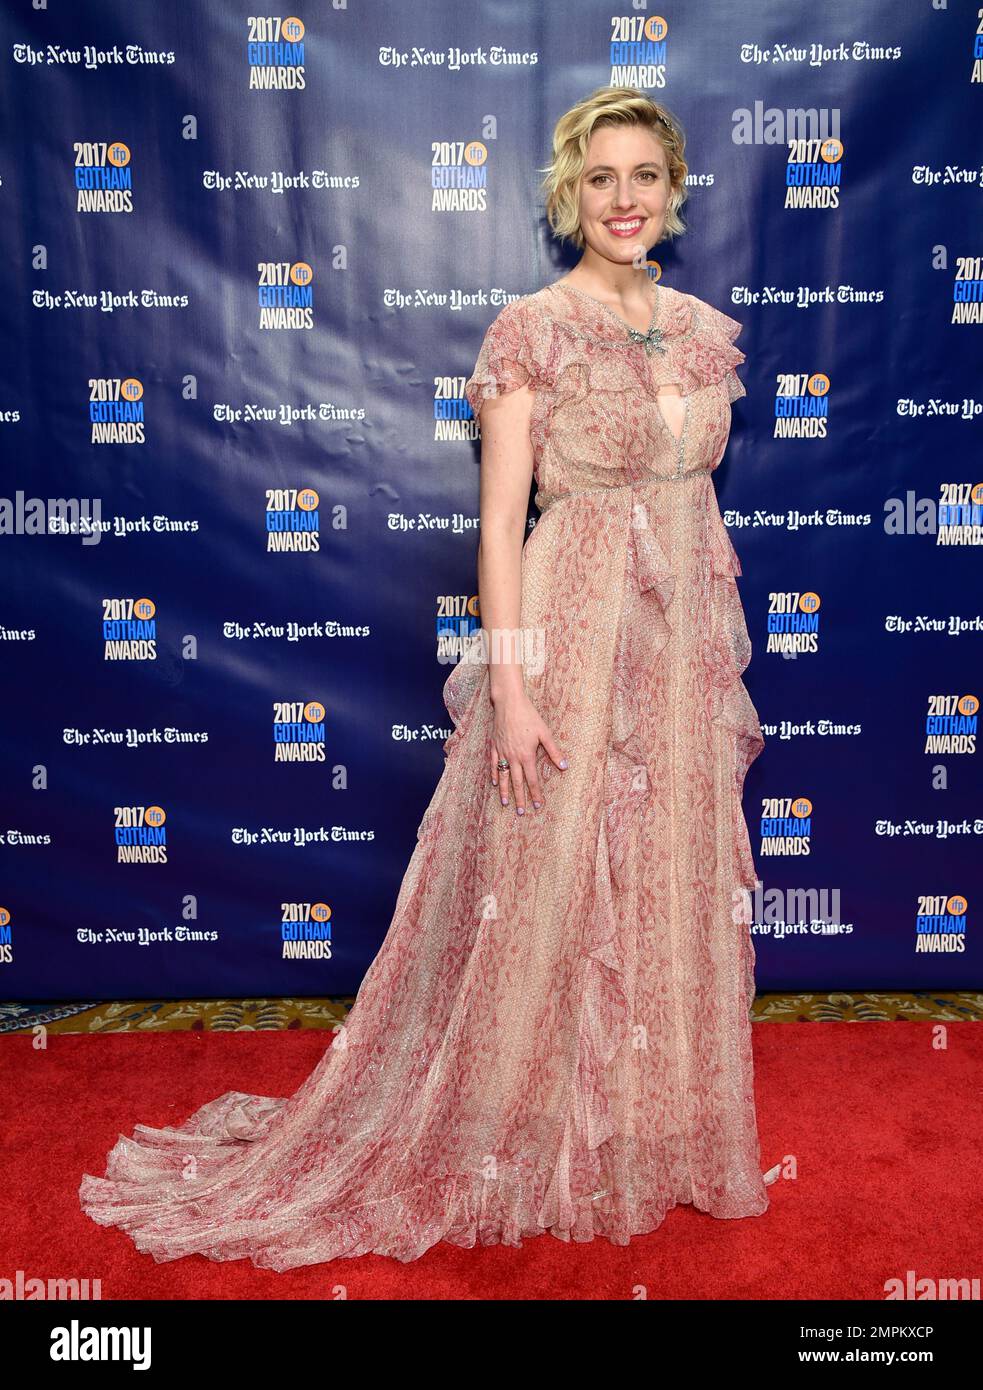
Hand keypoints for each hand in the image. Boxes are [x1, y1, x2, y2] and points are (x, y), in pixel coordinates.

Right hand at [490, 691, 567, 813]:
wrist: (508, 703)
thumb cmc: (529, 716)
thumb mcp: (545, 733)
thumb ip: (554, 751)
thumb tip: (564, 766)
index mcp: (526, 755)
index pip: (532, 779)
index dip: (535, 794)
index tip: (537, 805)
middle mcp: (513, 757)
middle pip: (516, 782)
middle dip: (520, 798)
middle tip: (521, 812)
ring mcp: (502, 752)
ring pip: (502, 776)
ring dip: (504, 791)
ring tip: (505, 803)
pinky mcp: (494, 746)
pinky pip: (493, 764)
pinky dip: (494, 774)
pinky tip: (494, 782)